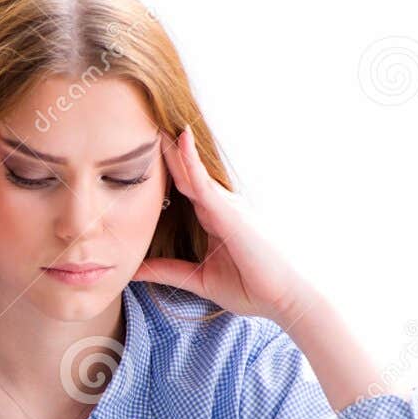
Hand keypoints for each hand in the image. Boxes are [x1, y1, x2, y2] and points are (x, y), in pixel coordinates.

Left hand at [134, 127, 306, 320]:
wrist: (286, 299)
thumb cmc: (250, 288)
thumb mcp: (196, 278)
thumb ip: (165, 270)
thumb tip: (131, 270)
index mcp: (212, 218)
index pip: (181, 187)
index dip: (162, 169)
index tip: (135, 151)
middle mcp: (220, 206)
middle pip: (184, 172)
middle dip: (164, 149)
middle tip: (138, 123)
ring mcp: (227, 206)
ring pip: (193, 170)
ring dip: (174, 146)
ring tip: (151, 119)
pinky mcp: (231, 212)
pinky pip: (205, 182)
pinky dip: (191, 162)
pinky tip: (179, 141)